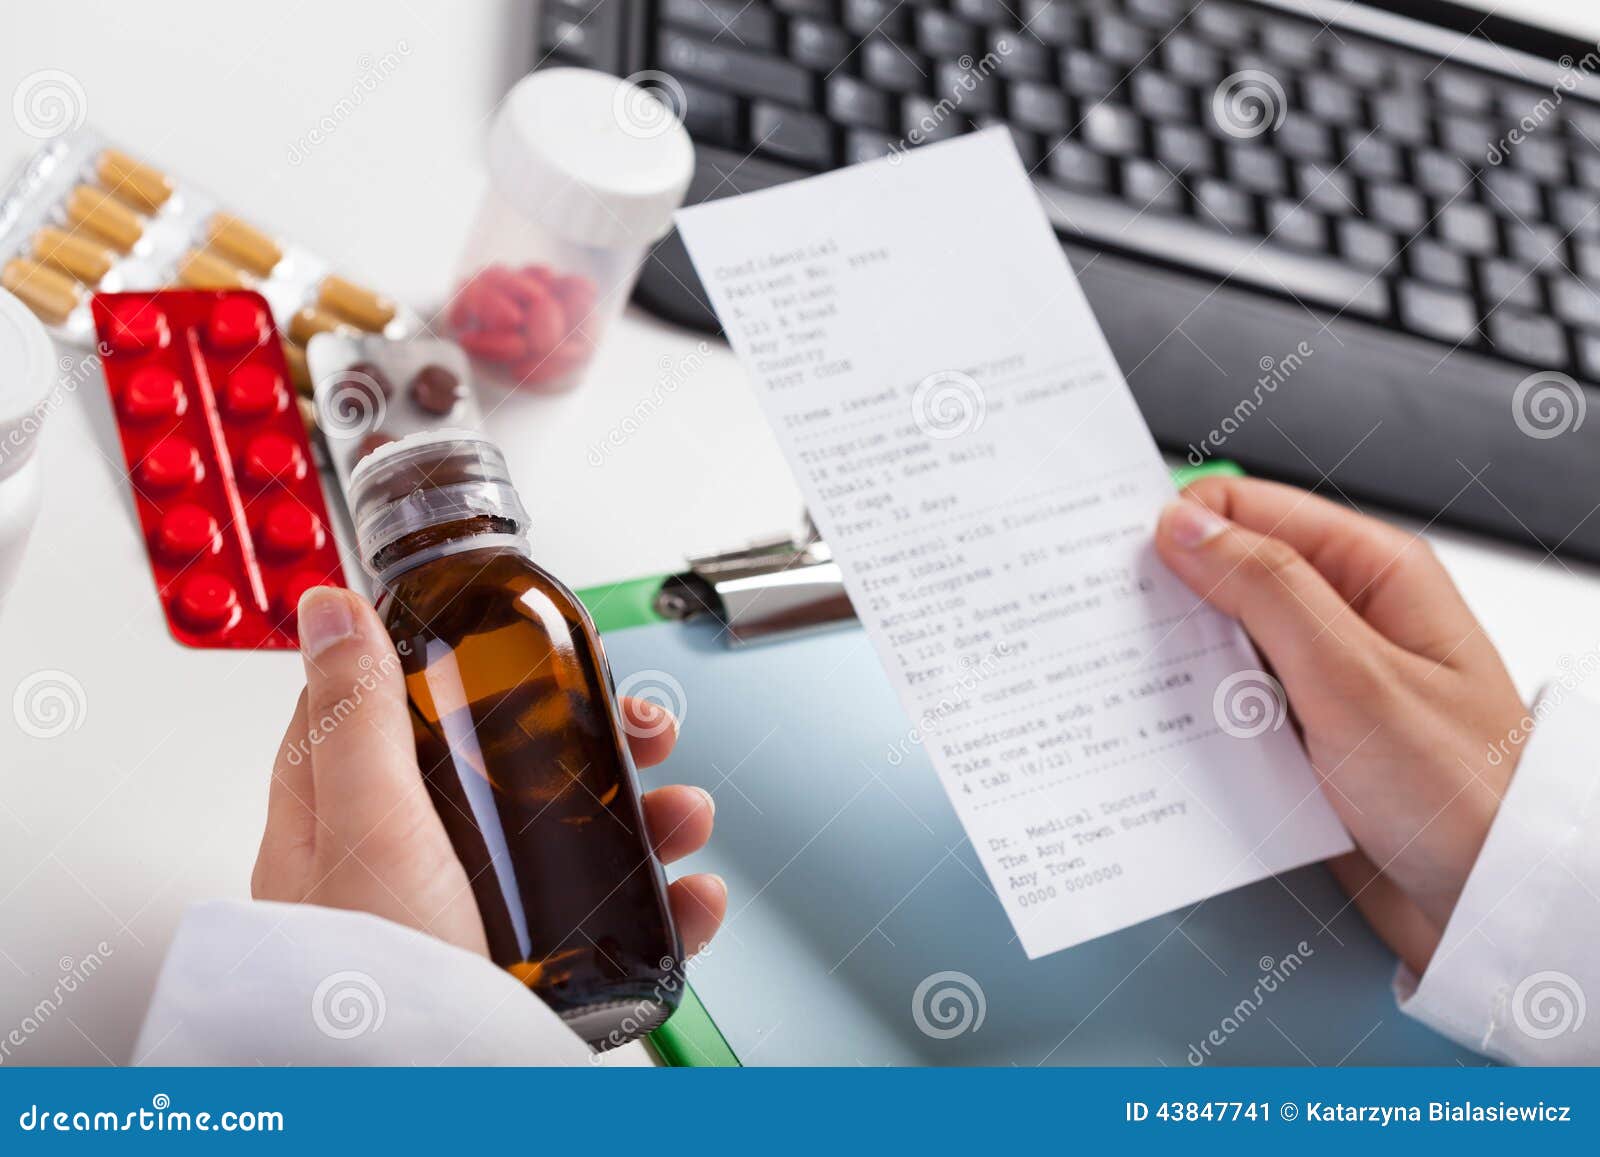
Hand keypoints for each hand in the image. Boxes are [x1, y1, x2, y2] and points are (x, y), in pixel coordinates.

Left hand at [252, 586, 725, 960]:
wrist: (421, 1110)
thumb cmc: (368, 991)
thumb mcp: (364, 826)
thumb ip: (357, 714)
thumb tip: (330, 606)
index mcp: (348, 815)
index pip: (403, 706)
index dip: (471, 665)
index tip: (530, 645)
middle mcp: (412, 862)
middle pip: (510, 765)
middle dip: (592, 737)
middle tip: (641, 725)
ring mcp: (477, 918)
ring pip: (572, 835)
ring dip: (647, 810)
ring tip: (686, 813)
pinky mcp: (534, 971)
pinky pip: (611, 919)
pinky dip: (664, 901)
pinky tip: (693, 898)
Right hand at [1154, 476, 1525, 972]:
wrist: (1487, 908)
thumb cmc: (1464, 794)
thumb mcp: (1353, 677)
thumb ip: (1267, 590)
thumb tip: (1185, 527)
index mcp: (1373, 572)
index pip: (1250, 510)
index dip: (1183, 528)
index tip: (1127, 565)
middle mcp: (1346, 617)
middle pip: (1228, 574)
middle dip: (1172, 599)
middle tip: (1121, 630)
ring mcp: (1321, 679)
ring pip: (1220, 645)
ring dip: (1181, 666)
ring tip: (1144, 689)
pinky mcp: (1300, 737)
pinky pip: (1228, 708)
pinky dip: (1197, 718)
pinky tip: (1174, 736)